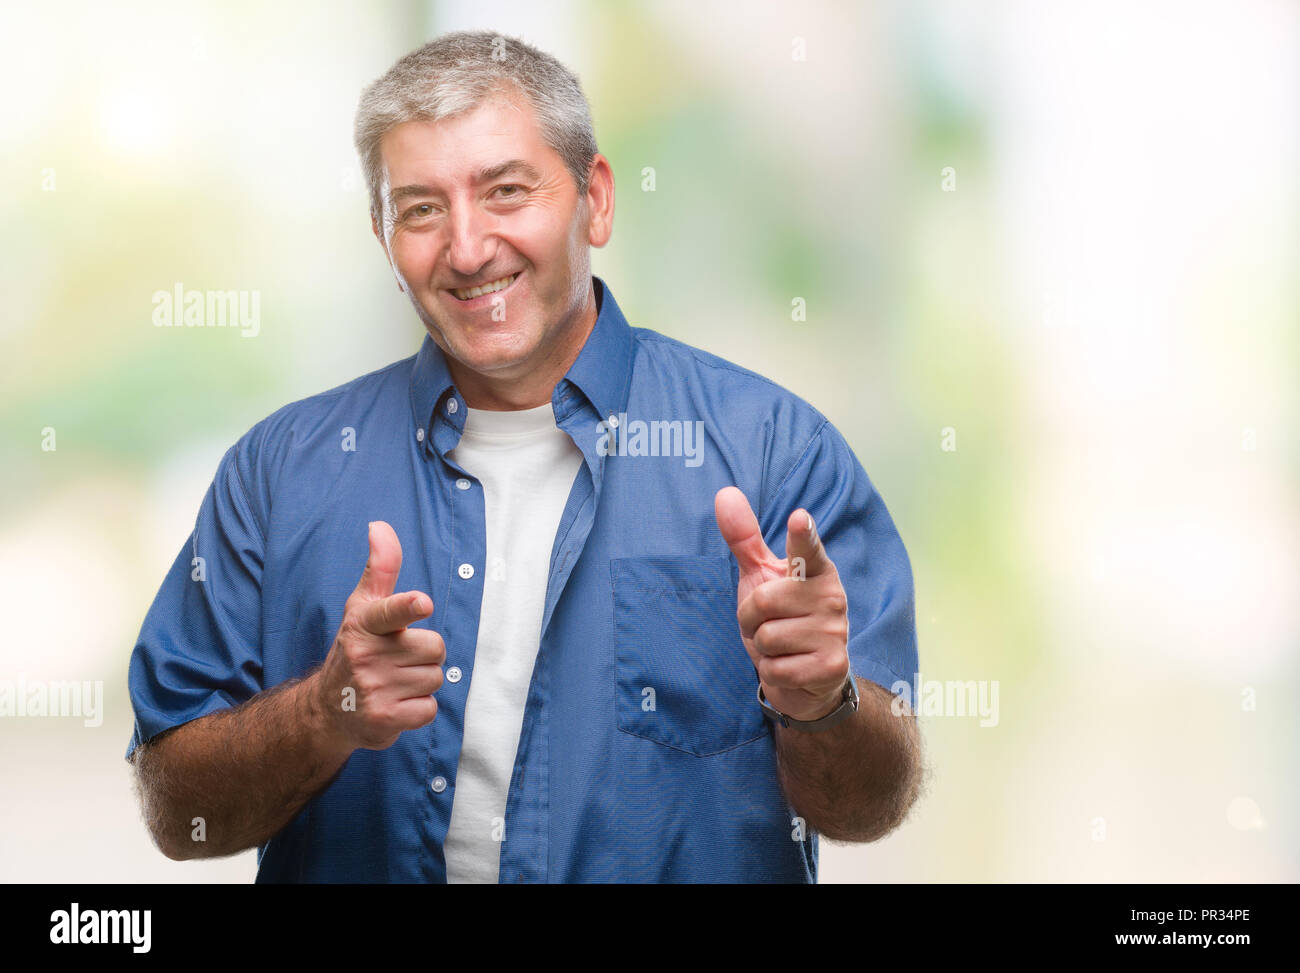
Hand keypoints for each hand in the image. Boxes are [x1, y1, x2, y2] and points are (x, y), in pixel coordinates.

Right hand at [314, 521, 444, 750]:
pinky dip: (419, 709)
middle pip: (435, 648)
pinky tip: (397, 705)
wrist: (328, 710)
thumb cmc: (356, 649)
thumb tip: (380, 526)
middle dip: (425, 656)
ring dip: (421, 683)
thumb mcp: (362, 607)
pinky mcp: (383, 719)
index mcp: (364, 623)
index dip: (409, 606)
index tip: (422, 602)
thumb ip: (380, 568)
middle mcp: (366, 655)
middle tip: (398, 661)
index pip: (390, 611)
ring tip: (395, 683)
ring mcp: (373, 689)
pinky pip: (429, 708)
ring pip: (435, 678)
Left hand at [714, 486, 850, 722]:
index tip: (798, 518)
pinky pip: (775, 668)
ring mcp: (835, 632)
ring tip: (782, 648)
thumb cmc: (782, 616)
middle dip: (751, 619)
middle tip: (767, 624)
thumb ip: (745, 538)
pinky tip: (791, 668)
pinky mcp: (832, 666)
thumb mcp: (761, 575)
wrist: (808, 676)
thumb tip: (725, 493)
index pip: (807, 548)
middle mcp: (832, 596)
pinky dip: (772, 672)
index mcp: (816, 570)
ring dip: (762, 649)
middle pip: (762, 600)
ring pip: (767, 637)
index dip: (802, 534)